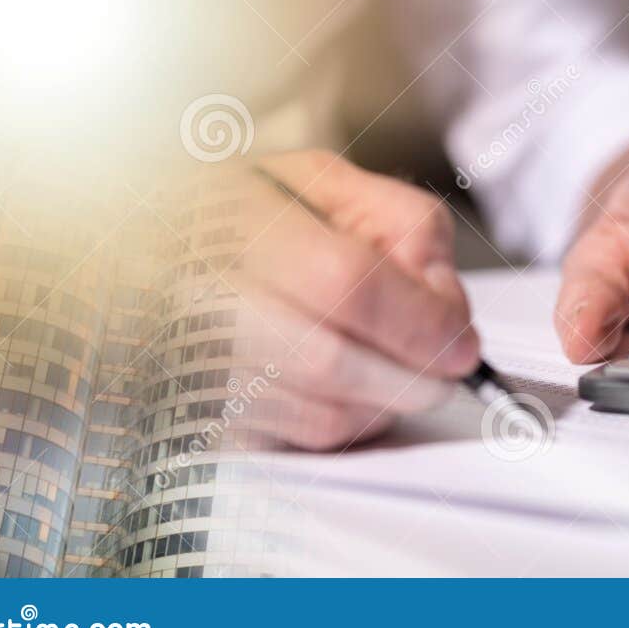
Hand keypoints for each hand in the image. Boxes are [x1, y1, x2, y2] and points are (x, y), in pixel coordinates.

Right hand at [219, 150, 478, 449]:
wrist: (166, 244)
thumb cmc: (256, 215)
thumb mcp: (341, 184)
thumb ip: (409, 229)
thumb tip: (447, 310)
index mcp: (235, 215)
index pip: (347, 284)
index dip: (419, 322)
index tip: (462, 341)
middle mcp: (198, 291)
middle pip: (330, 363)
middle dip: (412, 375)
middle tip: (448, 368)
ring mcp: (192, 359)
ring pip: (317, 415)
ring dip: (385, 404)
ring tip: (395, 367)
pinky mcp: (204, 414)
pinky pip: (297, 443)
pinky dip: (346, 423)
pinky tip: (350, 388)